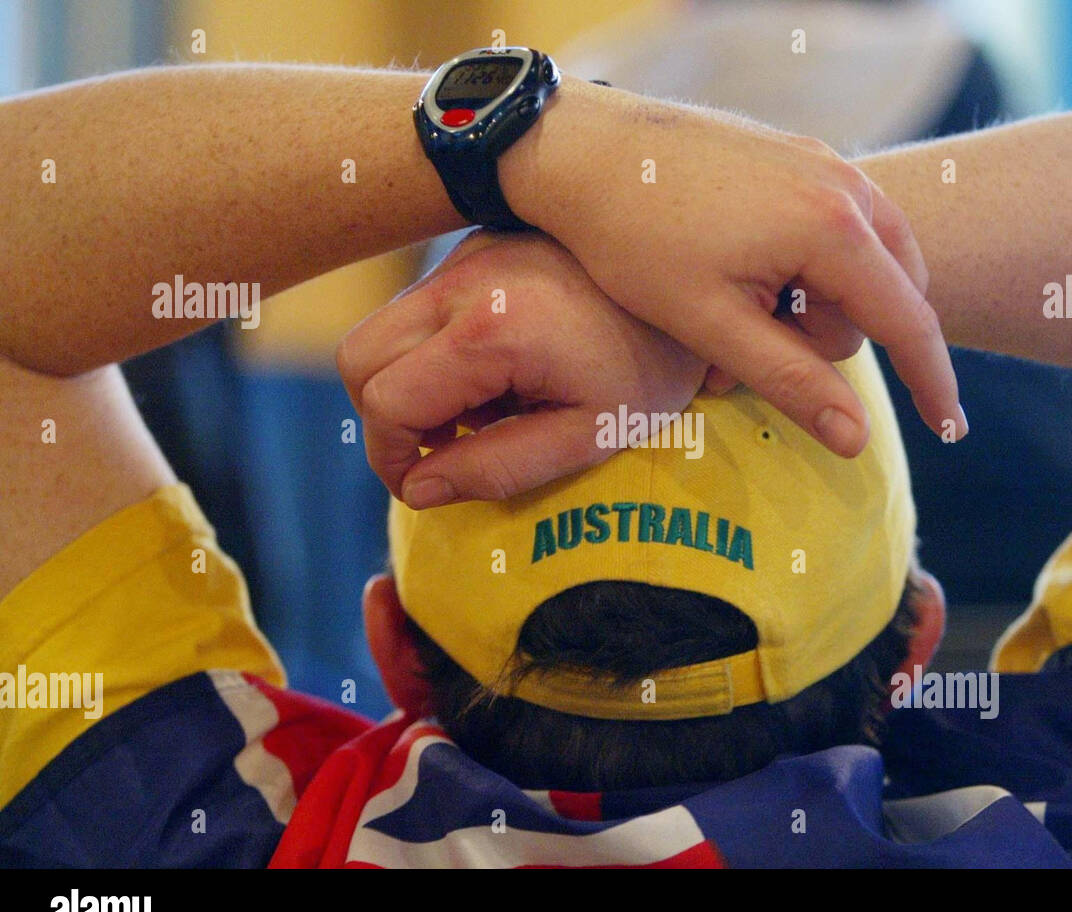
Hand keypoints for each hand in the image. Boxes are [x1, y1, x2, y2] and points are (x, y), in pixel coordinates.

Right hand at [337, 230, 706, 506]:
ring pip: (383, 330)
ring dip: (410, 383)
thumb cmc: (655, 366)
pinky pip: (420, 308)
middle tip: (445, 450)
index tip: (428, 485)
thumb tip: (418, 489)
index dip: (394, 459)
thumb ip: (498, 468)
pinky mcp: (477, 246)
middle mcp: (465, 279)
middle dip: (387, 419)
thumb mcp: (589, 435)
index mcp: (492, 329)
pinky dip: (434, 351)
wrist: (695, 286)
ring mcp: (467, 254)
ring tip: (481, 410)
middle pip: (360, 359)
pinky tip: (498, 370)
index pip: (386, 402)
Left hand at [500, 78, 965, 454]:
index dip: (932, 383)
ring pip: (862, 262)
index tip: (951, 430)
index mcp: (832, 228)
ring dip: (815, 305)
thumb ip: (792, 383)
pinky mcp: (800, 153)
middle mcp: (845, 184)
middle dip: (826, 340)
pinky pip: (837, 226)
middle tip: (741, 350)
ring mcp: (823, 160)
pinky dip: (806, 266)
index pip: (908, 322)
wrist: (582, 150)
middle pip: (883, 297)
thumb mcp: (712, 326)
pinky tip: (744, 275)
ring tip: (735, 313)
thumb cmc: (635, 239)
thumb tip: (859, 442)